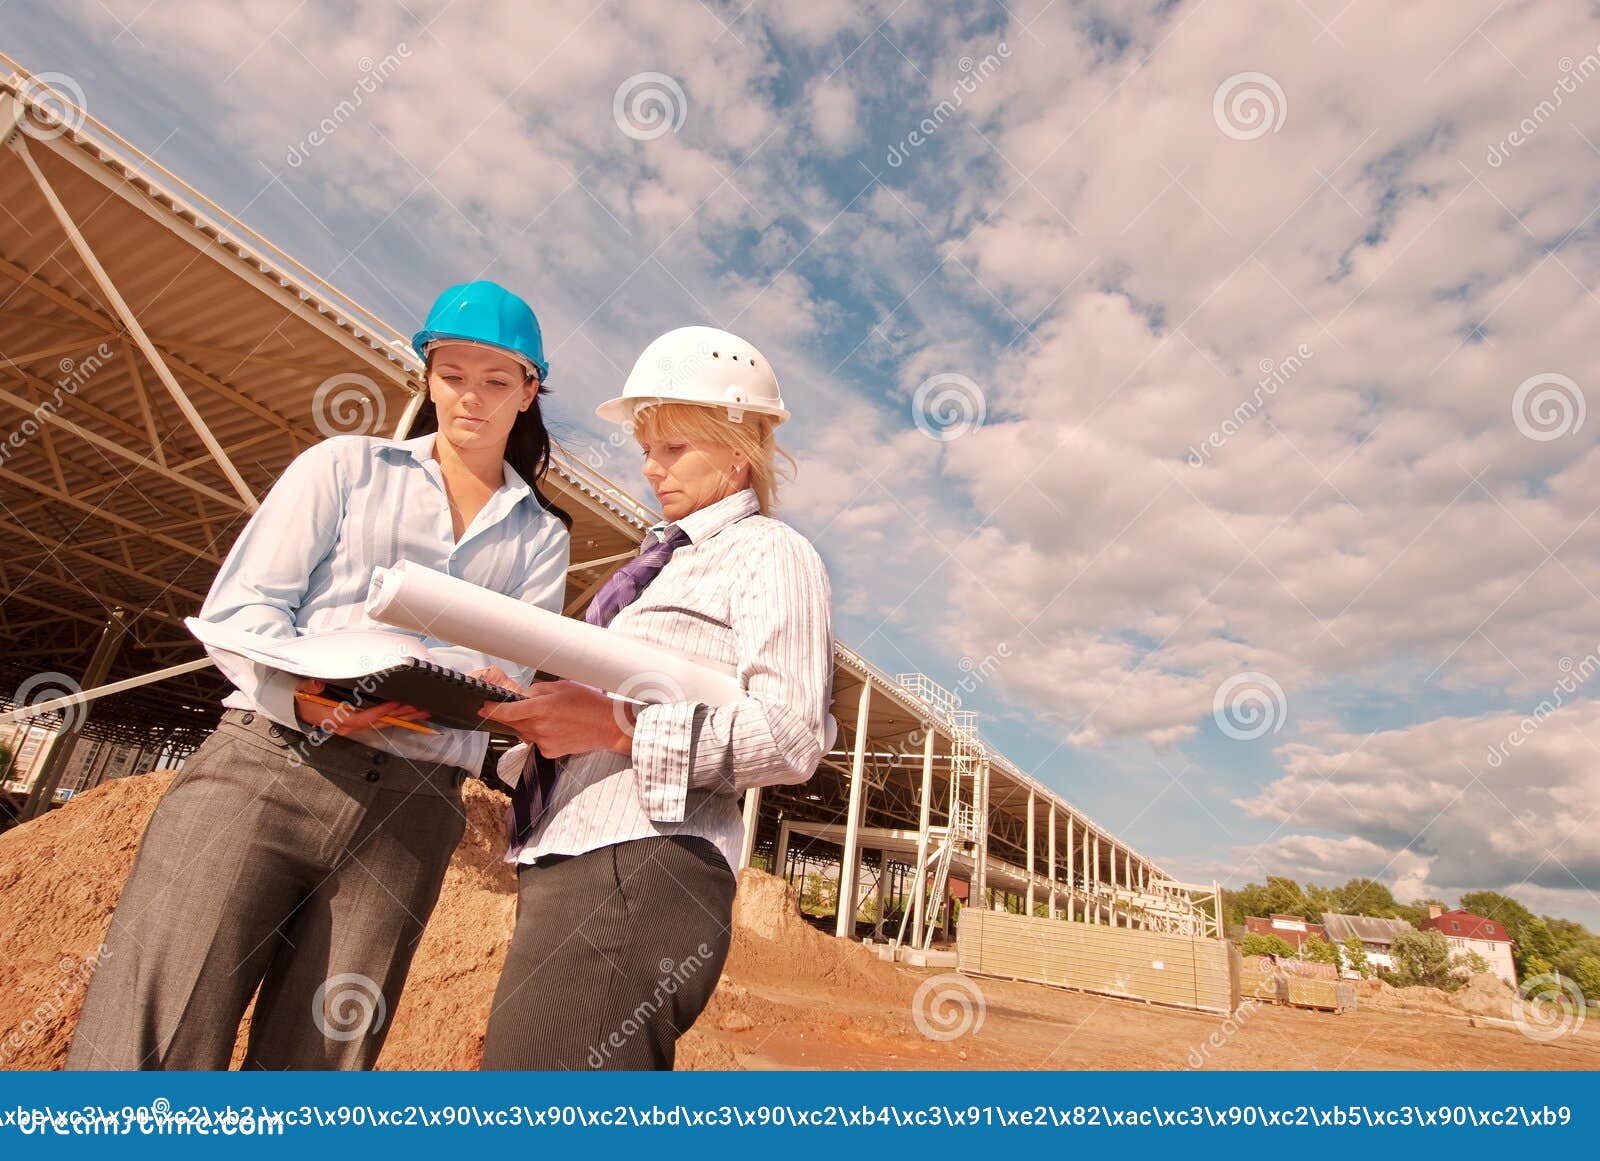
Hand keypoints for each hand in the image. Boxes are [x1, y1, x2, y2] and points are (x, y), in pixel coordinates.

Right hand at [292, 677, 429, 734]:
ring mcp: (352, 726)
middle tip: (420, 709)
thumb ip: (310, 687)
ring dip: (402, 718)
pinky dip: (395, 717)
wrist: (294, 707)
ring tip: (422, 712)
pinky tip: (409, 713)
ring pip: (381, 723)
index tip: (394, 704)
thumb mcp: (302, 690)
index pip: (361, 718)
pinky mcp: (356, 722)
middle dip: (400, 716)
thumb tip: (317, 684)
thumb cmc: (302, 698)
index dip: (378, 713)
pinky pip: (379, 722)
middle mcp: (346, 726)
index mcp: (335, 719)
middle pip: (377, 723)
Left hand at [477, 679, 634, 758]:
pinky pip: (536, 741)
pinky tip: (557, 728)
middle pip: (513, 722)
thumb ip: (537, 691)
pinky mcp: (549, 752)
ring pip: (524, 732)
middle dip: (515, 714)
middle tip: (532, 706)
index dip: (490, 709)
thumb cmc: (589, 703)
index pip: (505, 711)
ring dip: (529, 723)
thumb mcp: (561, 687)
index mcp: (541, 708)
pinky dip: (540, 734)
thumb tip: (520, 695)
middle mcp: (539, 727)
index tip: (482, 706)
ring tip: (552, 716)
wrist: (608, 726)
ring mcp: (544, 742)